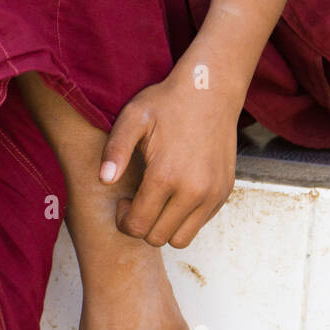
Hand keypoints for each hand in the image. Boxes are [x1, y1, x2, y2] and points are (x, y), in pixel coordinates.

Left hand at [98, 70, 239, 248]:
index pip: (138, 227)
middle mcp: (193, 192)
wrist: (209, 90)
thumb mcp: (133, 117)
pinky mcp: (224, 193)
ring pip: (181, 239)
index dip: (124, 220)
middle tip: (136, 200)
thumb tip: (104, 180)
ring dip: (164, 227)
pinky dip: (185, 218)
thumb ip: (115, 149)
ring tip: (156, 200)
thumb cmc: (166, 102)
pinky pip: (201, 224)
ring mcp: (212, 194)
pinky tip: (176, 192)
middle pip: (157, 238)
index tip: (123, 201)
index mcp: (166, 176)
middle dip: (141, 225)